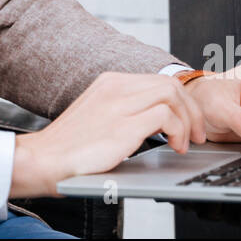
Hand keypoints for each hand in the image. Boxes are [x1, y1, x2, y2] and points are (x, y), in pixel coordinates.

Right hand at [11, 72, 205, 197]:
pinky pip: (165, 115)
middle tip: (197, 135)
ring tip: (186, 144)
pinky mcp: (122, 125)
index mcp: (109, 82)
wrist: (43, 159)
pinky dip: (178, 130)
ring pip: (172, 94)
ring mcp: (118, 103)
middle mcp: (115, 86)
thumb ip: (124, 110)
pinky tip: (175, 147)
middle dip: (192, 110)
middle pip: (171, 84)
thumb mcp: (98, 117)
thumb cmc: (70, 147)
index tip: (189, 124)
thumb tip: (157, 119)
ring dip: (188, 121)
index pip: (158, 80)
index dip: (182, 102)